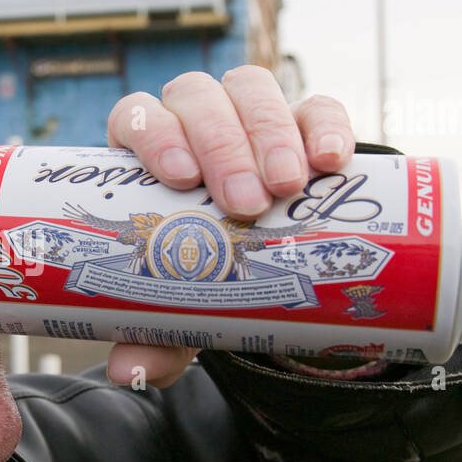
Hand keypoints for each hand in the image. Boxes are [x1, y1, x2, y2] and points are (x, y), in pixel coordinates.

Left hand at [103, 66, 355, 387]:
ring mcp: (247, 112)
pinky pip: (314, 105)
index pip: (137, 117)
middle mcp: (192, 119)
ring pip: (251, 90)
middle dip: (221, 145)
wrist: (267, 262)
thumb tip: (130, 371)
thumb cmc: (202, 272)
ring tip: (287, 187)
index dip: (154, 134)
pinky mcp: (304, 121)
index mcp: (145, 150)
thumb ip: (154, 331)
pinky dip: (324, 125)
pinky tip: (331, 161)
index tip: (178, 177)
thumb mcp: (180, 304)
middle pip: (197, 100)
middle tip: (244, 203)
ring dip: (269, 132)